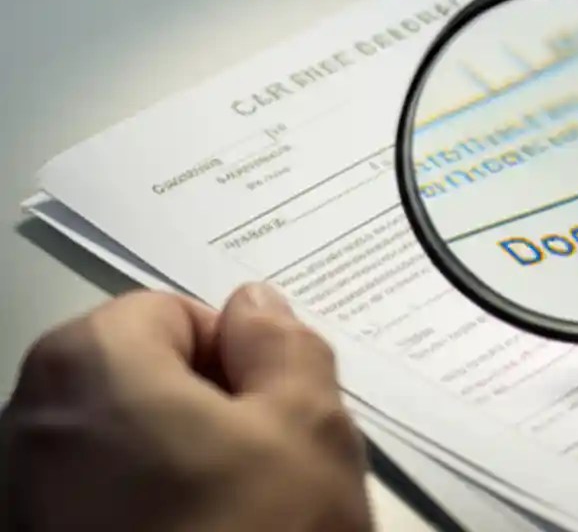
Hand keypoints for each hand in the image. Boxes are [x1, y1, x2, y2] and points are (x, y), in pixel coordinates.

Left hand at [1, 284, 371, 531]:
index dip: (235, 360)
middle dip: (210, 414)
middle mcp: (31, 425)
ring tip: (240, 522)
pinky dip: (154, 518)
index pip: (174, 314)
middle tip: (264, 470)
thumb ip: (284, 343)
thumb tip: (255, 307)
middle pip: (142, 381)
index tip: (268, 417)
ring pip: (127, 449)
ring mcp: (23, 498)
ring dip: (186, 471)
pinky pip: (105, 507)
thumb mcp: (308, 425)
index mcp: (91, 365)